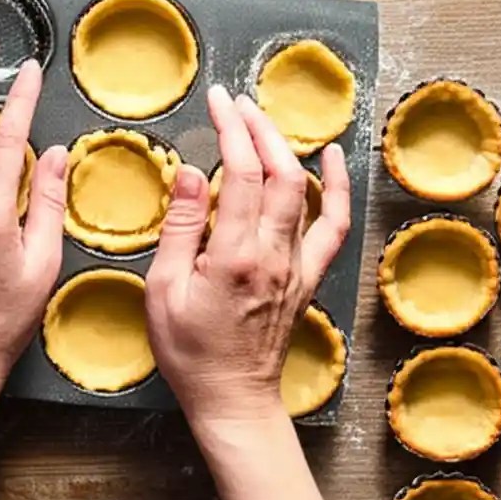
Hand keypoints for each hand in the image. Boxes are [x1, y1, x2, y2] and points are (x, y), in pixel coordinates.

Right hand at [145, 85, 350, 424]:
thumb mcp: (164, 290)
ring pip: (305, 191)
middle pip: (280, 173)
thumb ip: (180, 228)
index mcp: (236, 257)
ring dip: (285, 149)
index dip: (232, 129)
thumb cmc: (190, 352)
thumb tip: (190, 172)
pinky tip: (331, 159)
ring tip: (263, 121)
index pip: (241, 174)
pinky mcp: (308, 276)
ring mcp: (298, 265)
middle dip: (260, 128)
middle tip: (237, 102)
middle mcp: (275, 255)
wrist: (232, 398)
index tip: (218, 100)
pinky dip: (336, 187)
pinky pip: (331, 224)